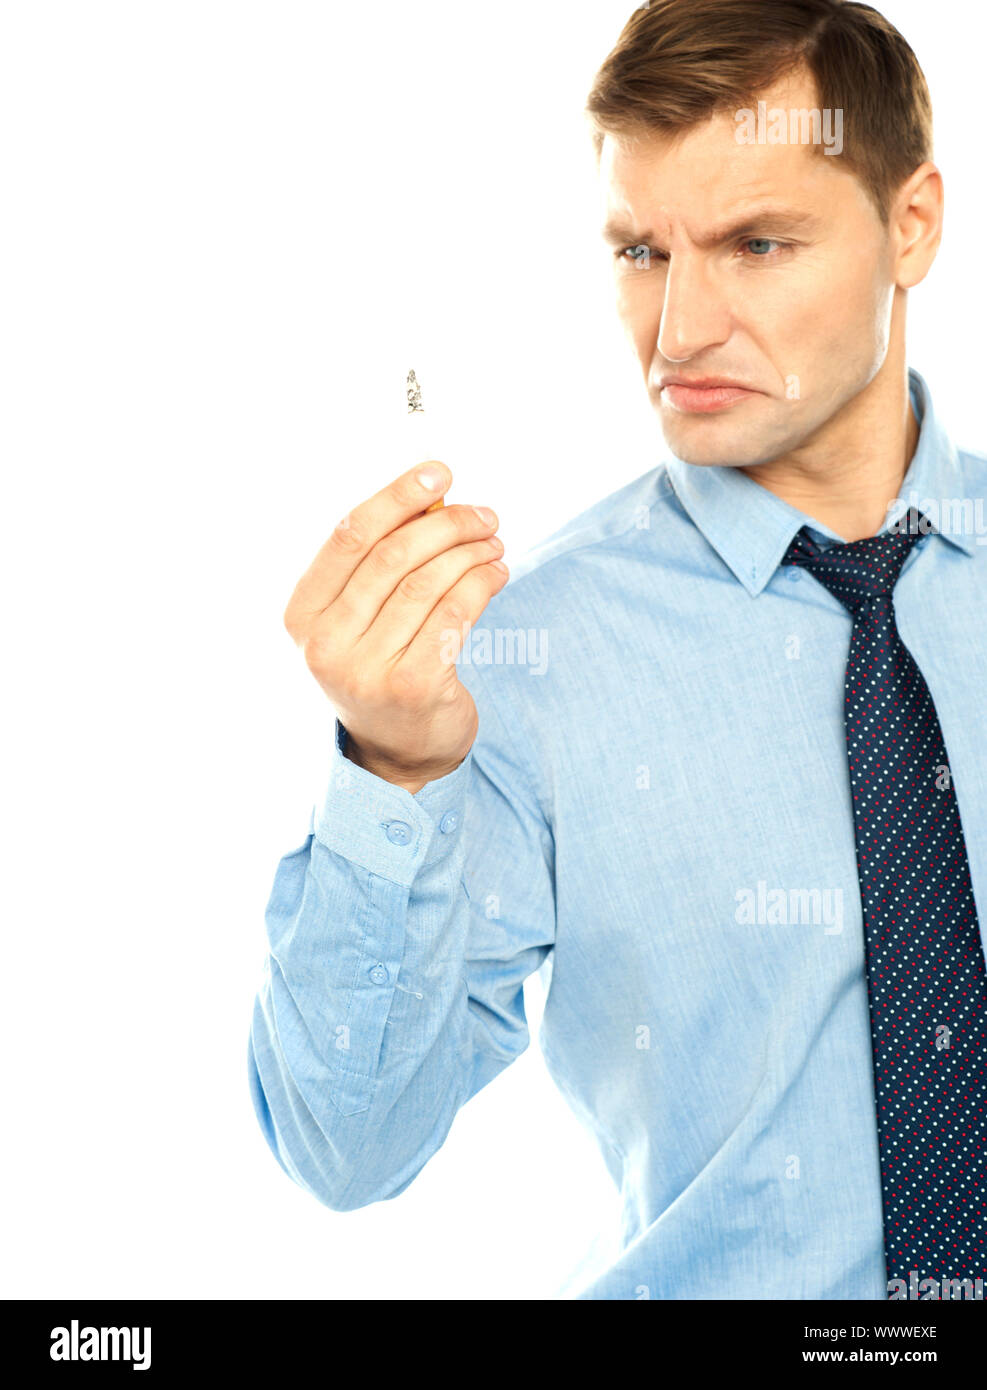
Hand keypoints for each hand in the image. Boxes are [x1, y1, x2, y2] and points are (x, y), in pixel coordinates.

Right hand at [283, 463, 508, 792]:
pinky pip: (455, 614)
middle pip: (392, 555)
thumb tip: (430, 499)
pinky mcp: (414, 687)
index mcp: (303, 616)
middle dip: (447, 523)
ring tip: (494, 542)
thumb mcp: (360, 619)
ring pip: (428, 582)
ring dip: (470, 552)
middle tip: (483, 515)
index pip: (348, 538)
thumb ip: (379, 565)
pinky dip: (482, 584)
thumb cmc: (382, 668)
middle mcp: (327, 645)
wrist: (400, 753)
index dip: (396, 497)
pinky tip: (496, 574)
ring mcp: (367, 670)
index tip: (438, 474)